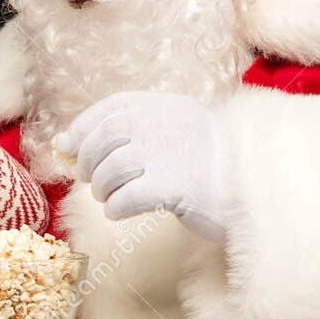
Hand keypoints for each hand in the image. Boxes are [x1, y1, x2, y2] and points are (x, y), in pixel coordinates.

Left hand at [54, 90, 232, 244]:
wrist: (255, 192)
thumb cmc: (208, 168)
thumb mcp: (175, 134)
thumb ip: (130, 133)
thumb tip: (64, 143)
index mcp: (169, 106)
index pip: (113, 107)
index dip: (82, 126)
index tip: (66, 145)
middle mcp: (168, 124)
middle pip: (106, 137)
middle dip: (87, 160)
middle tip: (88, 179)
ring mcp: (172, 155)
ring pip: (111, 169)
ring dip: (101, 187)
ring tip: (108, 197)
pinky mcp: (176, 188)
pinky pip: (126, 198)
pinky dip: (115, 208)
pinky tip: (119, 212)